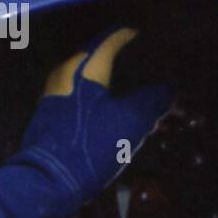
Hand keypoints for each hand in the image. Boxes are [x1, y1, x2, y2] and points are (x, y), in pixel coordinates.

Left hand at [21, 29, 171, 202]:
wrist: (48, 180)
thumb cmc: (91, 143)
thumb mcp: (131, 122)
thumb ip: (153, 99)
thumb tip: (169, 87)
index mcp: (84, 65)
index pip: (112, 38)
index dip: (135, 37)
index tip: (155, 39)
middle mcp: (65, 72)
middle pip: (101, 56)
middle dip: (127, 62)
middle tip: (153, 68)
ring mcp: (55, 93)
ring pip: (92, 78)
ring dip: (115, 83)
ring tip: (140, 90)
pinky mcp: (52, 114)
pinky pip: (83, 96)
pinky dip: (102, 98)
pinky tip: (118, 110)